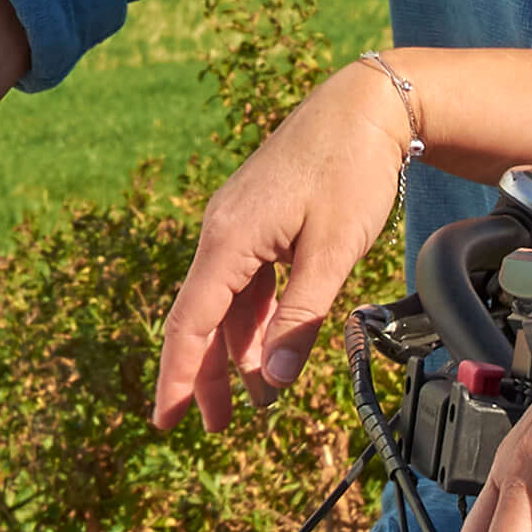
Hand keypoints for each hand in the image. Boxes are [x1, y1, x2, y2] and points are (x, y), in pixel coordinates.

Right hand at [151, 62, 413, 429]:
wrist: (363, 105)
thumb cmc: (350, 169)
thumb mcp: (334, 250)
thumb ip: (302, 317)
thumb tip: (272, 380)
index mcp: (228, 239)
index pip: (190, 323)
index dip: (178, 377)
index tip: (167, 421)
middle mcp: (220, 231)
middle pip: (201, 318)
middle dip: (206, 375)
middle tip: (216, 426)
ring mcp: (237, 225)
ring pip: (226, 303)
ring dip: (237, 351)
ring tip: (254, 399)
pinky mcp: (257, 220)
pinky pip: (246, 282)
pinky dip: (255, 319)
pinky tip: (268, 345)